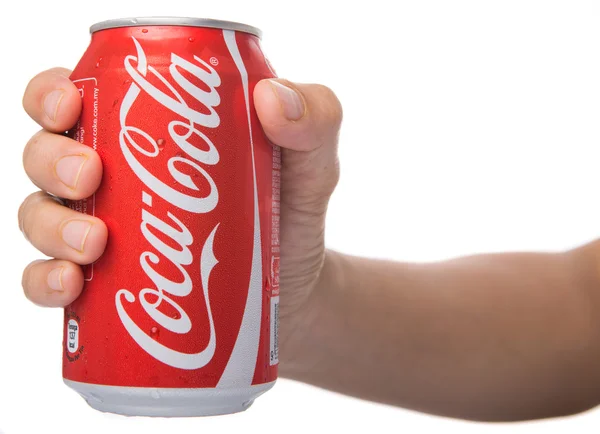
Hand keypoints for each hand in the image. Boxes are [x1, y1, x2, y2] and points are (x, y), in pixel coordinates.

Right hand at [18, 68, 342, 368]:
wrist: (298, 293)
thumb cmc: (292, 215)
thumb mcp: (312, 163)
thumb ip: (315, 119)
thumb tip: (271, 99)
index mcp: (146, 134)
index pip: (79, 99)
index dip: (53, 94)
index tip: (73, 105)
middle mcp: (116, 180)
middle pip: (48, 156)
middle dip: (52, 160)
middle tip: (89, 177)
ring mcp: (106, 234)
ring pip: (41, 217)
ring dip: (51, 226)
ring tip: (93, 243)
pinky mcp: (107, 287)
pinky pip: (49, 283)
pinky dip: (45, 283)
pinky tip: (71, 286)